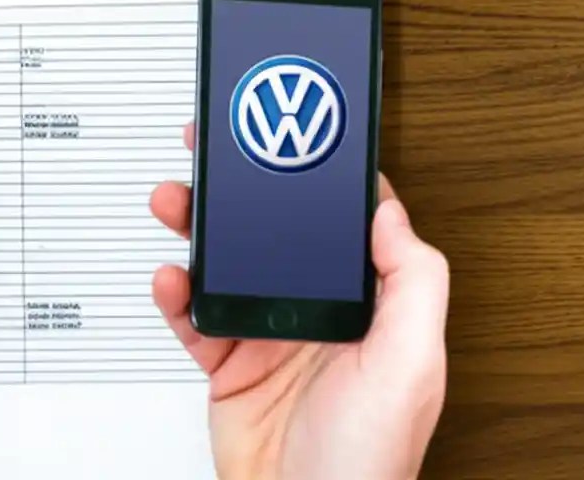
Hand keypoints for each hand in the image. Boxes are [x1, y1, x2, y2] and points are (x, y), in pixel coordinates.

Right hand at [150, 125, 448, 479]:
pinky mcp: (227, 363)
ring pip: (224, 264)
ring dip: (196, 229)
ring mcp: (268, 336)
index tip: (292, 136)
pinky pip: (191, 315)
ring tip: (175, 203)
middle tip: (210, 153)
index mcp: (367, 308)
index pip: (341, 226)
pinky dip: (173, 293)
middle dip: (237, 191)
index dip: (315, 178)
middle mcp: (316, 314)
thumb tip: (391, 212)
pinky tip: (170, 278)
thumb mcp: (411, 366)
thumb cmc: (367, 462)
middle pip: (271, 234)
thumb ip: (413, 284)